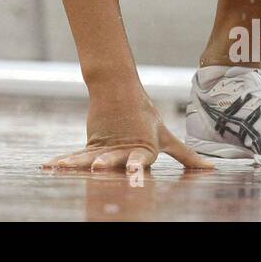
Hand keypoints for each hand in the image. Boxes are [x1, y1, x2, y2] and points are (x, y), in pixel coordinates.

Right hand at [43, 87, 214, 173]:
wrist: (118, 87)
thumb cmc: (145, 116)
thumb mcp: (166, 137)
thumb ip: (187, 157)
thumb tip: (212, 170)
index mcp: (143, 147)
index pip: (141, 160)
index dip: (138, 167)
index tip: (135, 174)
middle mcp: (122, 147)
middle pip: (112, 158)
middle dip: (105, 163)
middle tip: (97, 168)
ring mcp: (104, 145)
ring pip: (89, 156)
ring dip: (76, 164)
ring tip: (61, 168)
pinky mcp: (90, 143)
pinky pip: (75, 156)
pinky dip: (62, 162)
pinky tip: (48, 167)